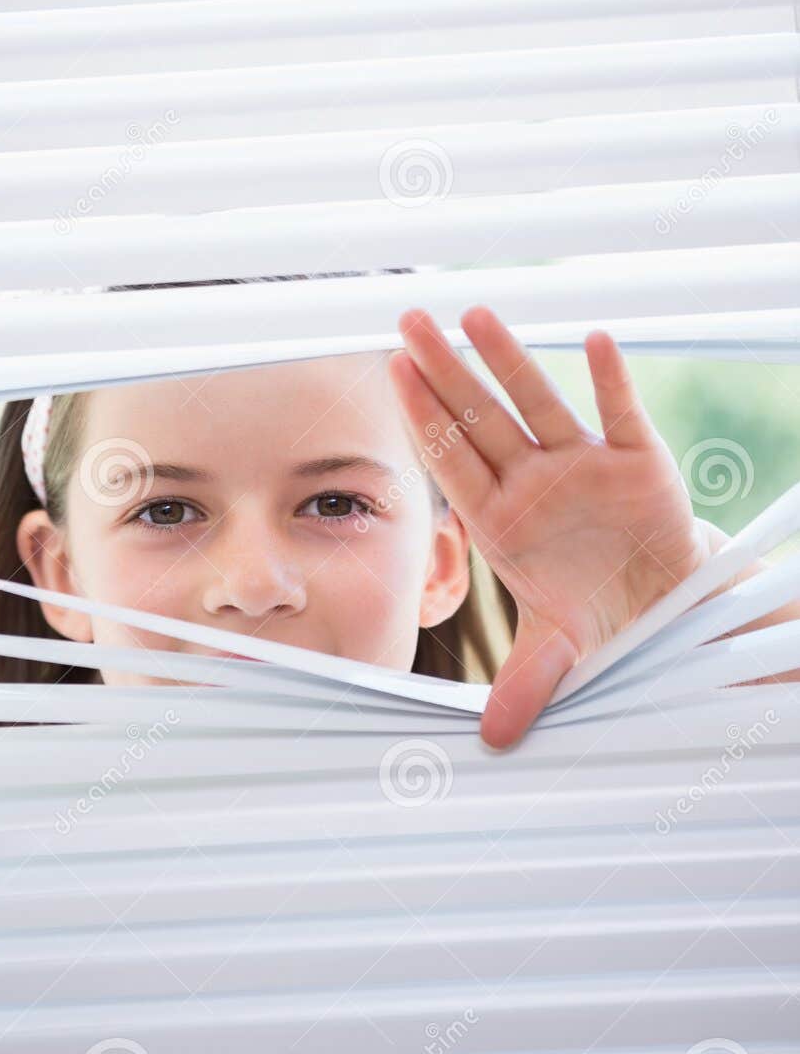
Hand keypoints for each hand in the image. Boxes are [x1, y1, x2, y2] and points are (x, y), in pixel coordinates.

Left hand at [388, 305, 715, 747]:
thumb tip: (494, 739)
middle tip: (408, 321)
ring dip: (510, 360)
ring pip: (538, 403)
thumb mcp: (559, 653)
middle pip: (480, 418)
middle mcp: (534, 481)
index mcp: (502, 519)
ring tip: (476, 314)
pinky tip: (594, 343)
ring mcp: (582, 466)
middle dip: (445, 372)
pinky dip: (610, 382)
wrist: (663, 608)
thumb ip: (526, 686)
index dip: (423, 418)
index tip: (391, 374)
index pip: (451, 460)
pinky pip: (621, 415)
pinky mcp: (636, 462)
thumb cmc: (596, 615)